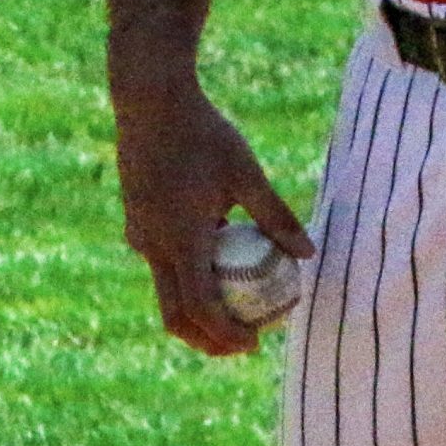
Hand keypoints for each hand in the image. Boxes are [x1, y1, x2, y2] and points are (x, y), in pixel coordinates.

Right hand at [112, 73, 313, 356]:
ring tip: (236, 306)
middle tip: (244, 344)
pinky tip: (217, 255)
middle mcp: (153, 246)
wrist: (149, 101)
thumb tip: (309, 253)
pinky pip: (161, 264)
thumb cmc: (203, 133)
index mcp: (181, 239)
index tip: (256, 344)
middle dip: (208, 339)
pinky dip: (186, 277)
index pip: (202, 308)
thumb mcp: (246, 172)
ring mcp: (139, 236)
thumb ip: (275, 215)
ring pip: (166, 292)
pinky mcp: (135, 223)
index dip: (227, 334)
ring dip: (197, 309)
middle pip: (175, 316)